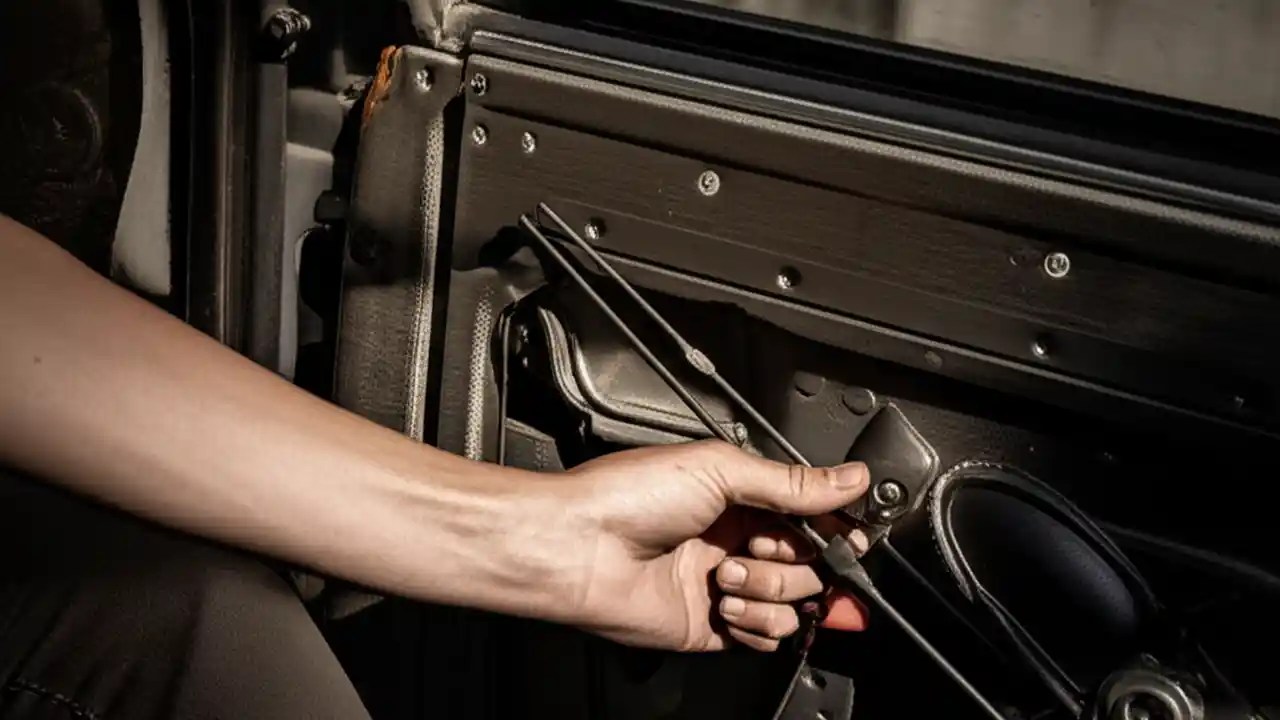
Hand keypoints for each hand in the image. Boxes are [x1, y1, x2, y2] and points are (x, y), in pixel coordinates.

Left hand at [567, 440, 869, 651]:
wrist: (578, 548)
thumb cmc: (627, 496)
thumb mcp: (721, 470)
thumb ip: (792, 482)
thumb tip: (851, 477)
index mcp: (739, 495)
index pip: (811, 514)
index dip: (835, 528)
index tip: (849, 535)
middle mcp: (735, 538)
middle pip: (811, 561)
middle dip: (797, 558)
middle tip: (764, 546)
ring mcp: (725, 584)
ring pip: (793, 601)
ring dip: (770, 591)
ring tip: (728, 575)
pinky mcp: (713, 627)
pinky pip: (767, 637)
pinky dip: (758, 626)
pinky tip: (727, 607)